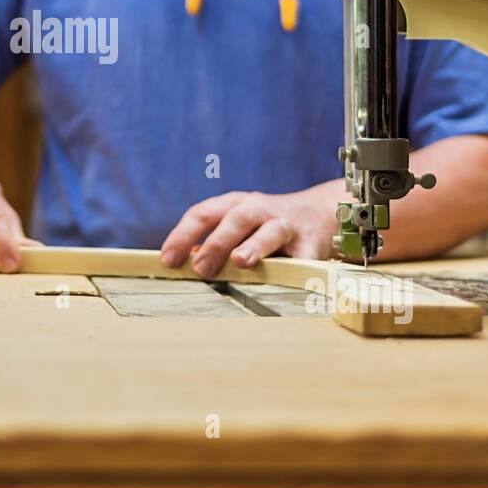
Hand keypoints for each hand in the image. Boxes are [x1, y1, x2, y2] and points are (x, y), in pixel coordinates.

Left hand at [159, 190, 338, 276]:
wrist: (319, 213)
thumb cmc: (266, 225)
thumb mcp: (238, 226)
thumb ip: (214, 243)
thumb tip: (182, 268)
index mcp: (234, 205)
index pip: (203, 214)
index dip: (183, 236)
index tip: (167, 260)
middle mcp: (259, 209)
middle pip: (236, 219)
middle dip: (216, 242)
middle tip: (200, 268)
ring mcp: (286, 224)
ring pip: (270, 231)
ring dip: (255, 245)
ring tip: (241, 262)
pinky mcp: (311, 241)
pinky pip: (304, 256)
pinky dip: (297, 268)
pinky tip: (290, 282)